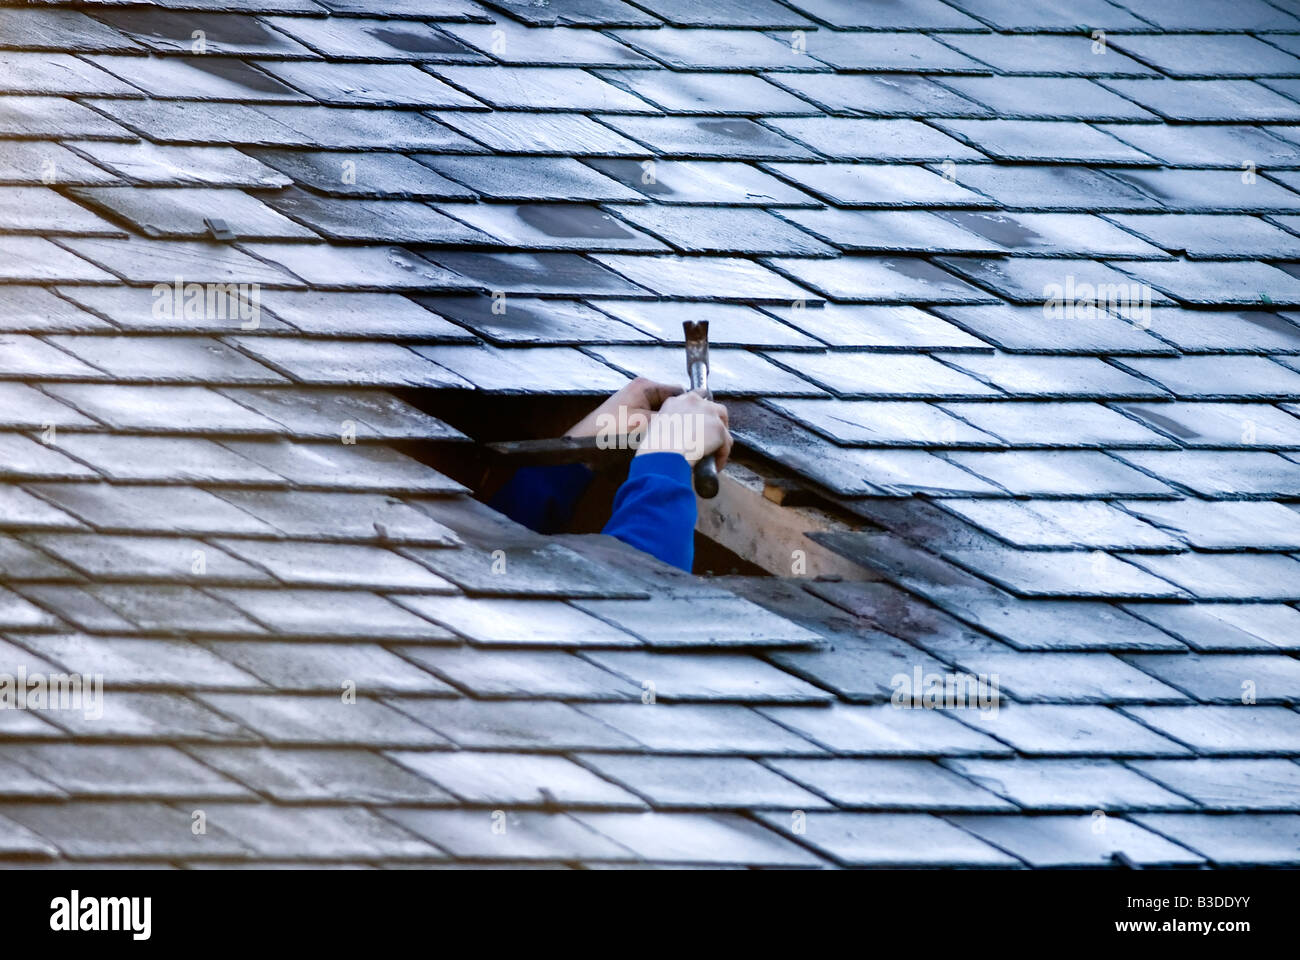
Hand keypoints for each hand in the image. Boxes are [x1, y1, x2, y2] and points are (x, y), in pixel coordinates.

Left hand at [565, 377, 682, 439]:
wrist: (584, 447)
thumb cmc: (608, 432)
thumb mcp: (644, 424)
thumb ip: (669, 419)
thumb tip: (691, 419)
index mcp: (645, 386)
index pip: (679, 391)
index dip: (690, 406)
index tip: (699, 420)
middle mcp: (641, 391)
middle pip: (673, 402)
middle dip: (680, 417)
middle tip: (688, 433)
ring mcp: (636, 404)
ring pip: (664, 414)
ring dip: (669, 426)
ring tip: (674, 439)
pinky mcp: (632, 417)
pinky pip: (654, 422)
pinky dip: (659, 431)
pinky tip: (661, 442)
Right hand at [635, 390, 731, 469]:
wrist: (662, 456)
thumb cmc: (656, 450)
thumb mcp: (657, 430)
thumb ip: (671, 425)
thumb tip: (681, 436)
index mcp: (676, 401)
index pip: (695, 398)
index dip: (701, 413)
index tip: (701, 425)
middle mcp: (693, 401)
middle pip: (715, 408)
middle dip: (716, 424)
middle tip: (711, 441)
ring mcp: (708, 414)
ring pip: (722, 427)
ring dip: (721, 440)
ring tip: (714, 454)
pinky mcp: (719, 429)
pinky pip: (726, 444)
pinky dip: (722, 456)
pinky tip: (714, 466)